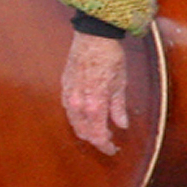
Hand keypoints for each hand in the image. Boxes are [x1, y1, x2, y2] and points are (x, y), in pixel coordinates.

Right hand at [61, 32, 128, 153]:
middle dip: (96, 140)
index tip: (113, 149)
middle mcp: (78, 105)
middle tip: (108, 141)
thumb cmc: (110, 58)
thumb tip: (122, 125)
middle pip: (84, 133)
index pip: (97, 136)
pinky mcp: (64, 88)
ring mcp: (68, 96)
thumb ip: (118, 108)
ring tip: (100, 131)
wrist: (93, 37)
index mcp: (94, 105)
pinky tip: (87, 118)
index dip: (105, 146)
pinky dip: (78, 119)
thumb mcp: (120, 84)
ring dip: (86, 131)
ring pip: (75, 124)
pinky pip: (69, 111)